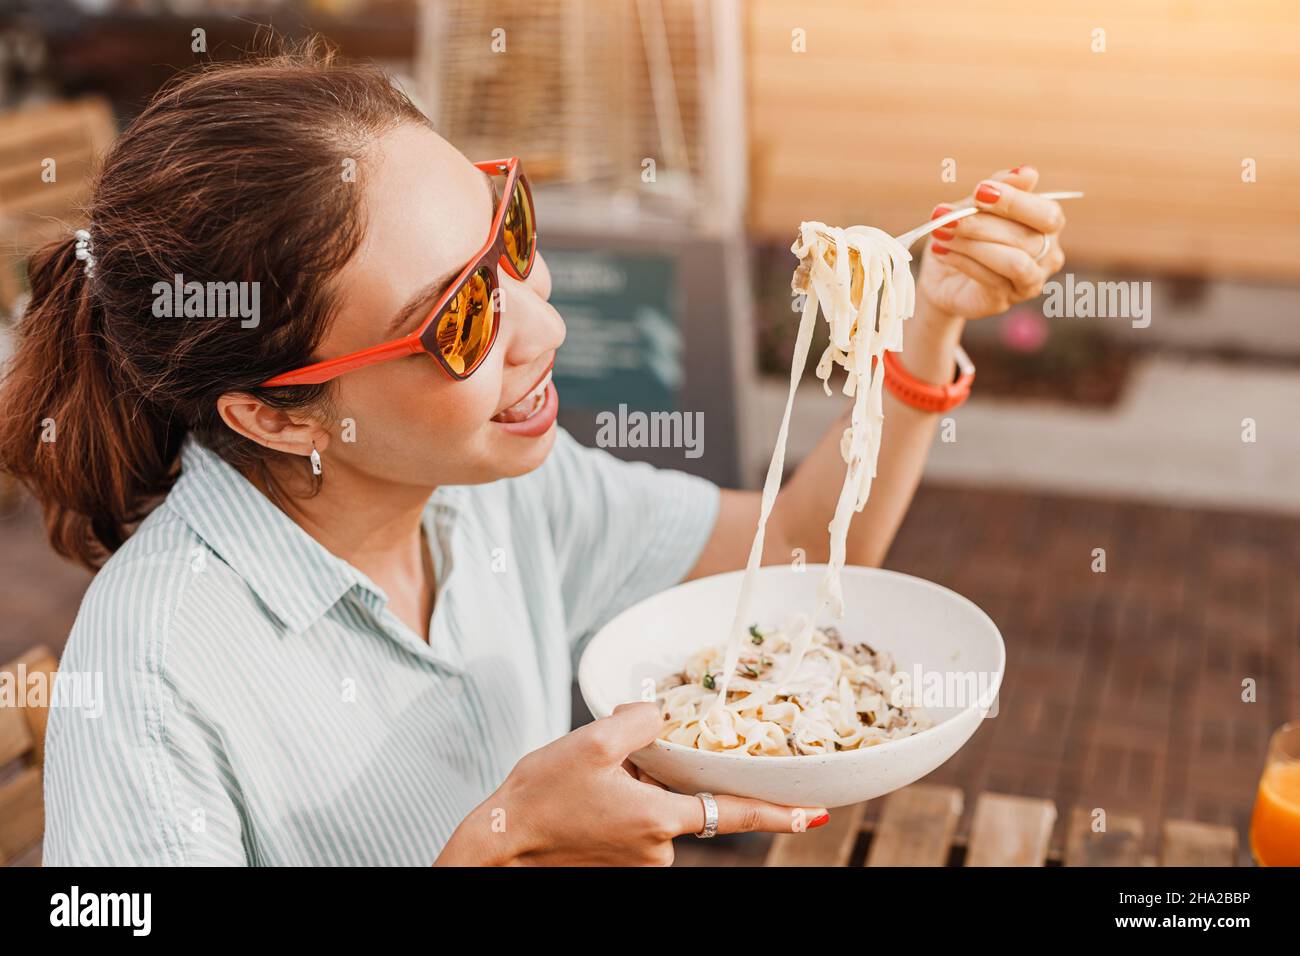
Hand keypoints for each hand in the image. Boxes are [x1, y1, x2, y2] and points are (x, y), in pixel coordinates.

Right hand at [435, 701, 828, 865]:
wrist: (498, 847)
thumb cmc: (541, 797)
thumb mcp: (591, 742)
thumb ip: (642, 721)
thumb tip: (663, 715)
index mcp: (659, 818)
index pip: (735, 813)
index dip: (780, 813)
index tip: (818, 815)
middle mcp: (659, 850)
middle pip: (680, 796)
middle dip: (656, 774)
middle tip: (605, 768)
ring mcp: (640, 864)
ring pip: (655, 810)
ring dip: (634, 789)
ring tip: (584, 784)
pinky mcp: (620, 868)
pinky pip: (636, 826)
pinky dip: (621, 806)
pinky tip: (584, 799)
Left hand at [917, 165, 1067, 321]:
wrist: (943, 276)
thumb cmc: (967, 234)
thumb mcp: (977, 205)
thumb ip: (1000, 188)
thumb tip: (1028, 173)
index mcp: (1047, 225)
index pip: (1047, 213)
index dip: (1015, 201)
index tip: (980, 191)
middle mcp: (1049, 254)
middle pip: (1027, 238)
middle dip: (984, 223)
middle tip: (948, 215)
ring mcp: (1030, 281)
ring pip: (1013, 261)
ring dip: (972, 244)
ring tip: (941, 232)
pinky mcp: (1006, 300)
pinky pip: (991, 279)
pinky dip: (962, 261)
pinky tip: (941, 251)